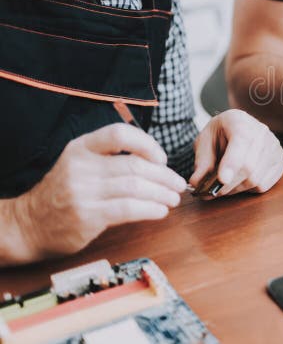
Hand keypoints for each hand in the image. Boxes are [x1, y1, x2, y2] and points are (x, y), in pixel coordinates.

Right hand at [16, 124, 185, 257]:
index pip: (119, 133)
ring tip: (173, 199)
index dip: (147, 144)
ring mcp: (83, 191)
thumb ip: (110, 158)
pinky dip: (150, 210)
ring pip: (135, 187)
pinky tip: (160, 211)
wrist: (28, 224)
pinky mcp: (87, 216)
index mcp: (81, 147)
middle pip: (135, 165)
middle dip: (164, 175)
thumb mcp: (79, 164)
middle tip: (178, 184)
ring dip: (162, 193)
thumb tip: (156, 162)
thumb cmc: (63, 193)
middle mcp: (81, 166)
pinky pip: (128, 209)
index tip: (162, 158)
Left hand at [190, 109, 282, 196]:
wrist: (237, 128)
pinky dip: (248, 189)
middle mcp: (262, 132)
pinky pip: (264, 184)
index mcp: (240, 121)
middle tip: (211, 192)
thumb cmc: (219, 134)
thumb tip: (197, 183)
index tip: (222, 179)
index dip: (232, 162)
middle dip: (228, 185)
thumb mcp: (204, 142)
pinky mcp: (280, 160)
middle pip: (249, 166)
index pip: (241, 141)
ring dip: (236, 189)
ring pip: (256, 179)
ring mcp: (274, 146)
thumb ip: (201, 161)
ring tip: (223, 187)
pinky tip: (239, 181)